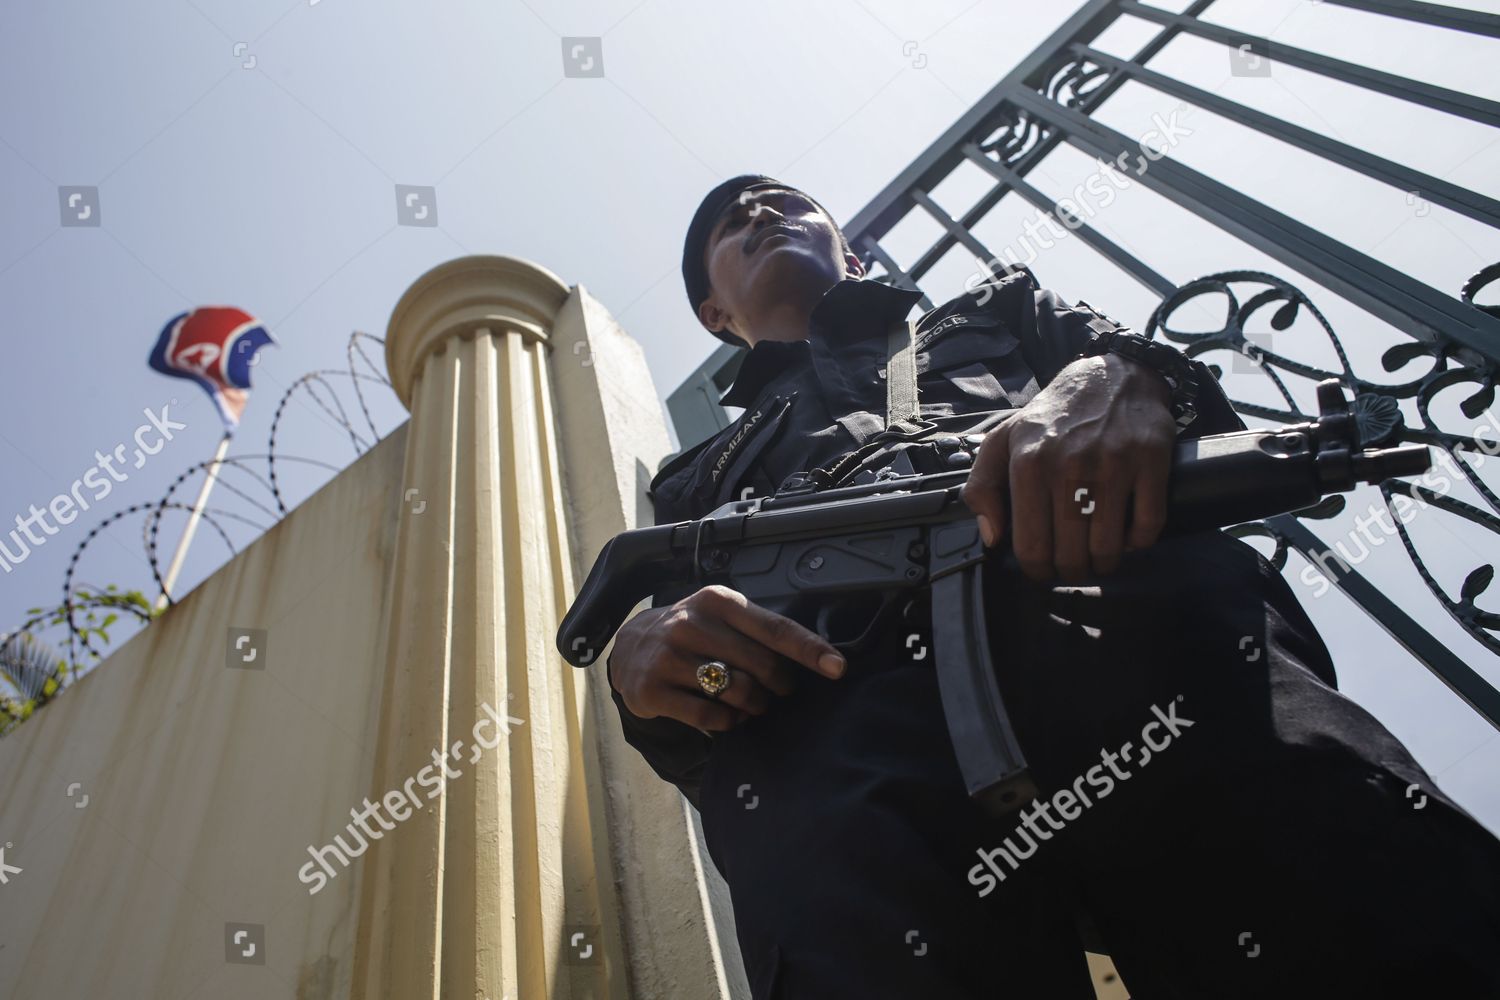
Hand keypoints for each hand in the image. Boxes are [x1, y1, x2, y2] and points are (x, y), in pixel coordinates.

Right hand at [608, 584, 846, 732]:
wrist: (630, 647)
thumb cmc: (693, 632)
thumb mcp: (721, 616)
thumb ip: (759, 631)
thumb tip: (815, 658)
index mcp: (717, 601)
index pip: (774, 628)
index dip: (809, 649)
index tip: (837, 667)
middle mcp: (691, 623)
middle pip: (760, 665)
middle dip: (779, 685)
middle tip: (777, 691)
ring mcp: (669, 657)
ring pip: (737, 692)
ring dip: (755, 705)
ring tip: (752, 704)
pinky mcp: (652, 690)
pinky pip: (710, 717)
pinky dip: (728, 723)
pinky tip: (727, 716)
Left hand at [961, 353, 1174, 582]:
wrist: (1110, 376)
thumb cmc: (1054, 416)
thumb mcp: (1002, 441)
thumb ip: (981, 488)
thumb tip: (991, 536)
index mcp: (1028, 463)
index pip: (1031, 546)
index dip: (1037, 571)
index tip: (1043, 571)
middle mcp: (1068, 464)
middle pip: (1071, 554)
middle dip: (1071, 571)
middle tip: (1073, 565)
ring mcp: (1113, 463)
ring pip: (1109, 548)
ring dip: (1104, 563)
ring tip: (1098, 556)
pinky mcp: (1150, 460)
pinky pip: (1148, 526)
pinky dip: (1138, 542)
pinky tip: (1127, 536)